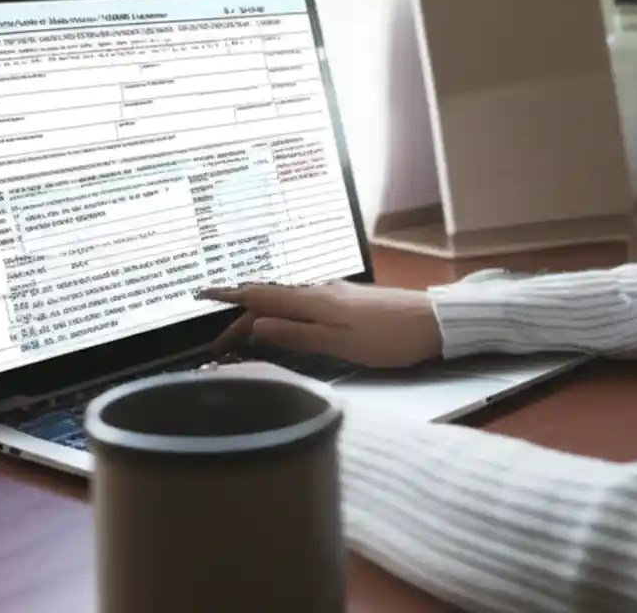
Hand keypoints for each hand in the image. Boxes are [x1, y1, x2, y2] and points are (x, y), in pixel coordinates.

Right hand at [198, 281, 442, 368]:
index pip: (261, 298)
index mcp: (314, 302)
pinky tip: (286, 320)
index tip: (200, 296)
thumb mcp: (341, 344)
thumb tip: (255, 326)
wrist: (436, 322)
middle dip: (240, 314)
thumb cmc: (391, 338)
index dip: (229, 299)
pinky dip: (284, 312)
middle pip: (270, 299)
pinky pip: (304, 303)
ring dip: (261, 312)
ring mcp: (336, 294)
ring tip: (242, 328)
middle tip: (219, 338)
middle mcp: (321, 292)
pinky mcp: (349, 300)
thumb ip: (298, 335)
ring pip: (287, 300)